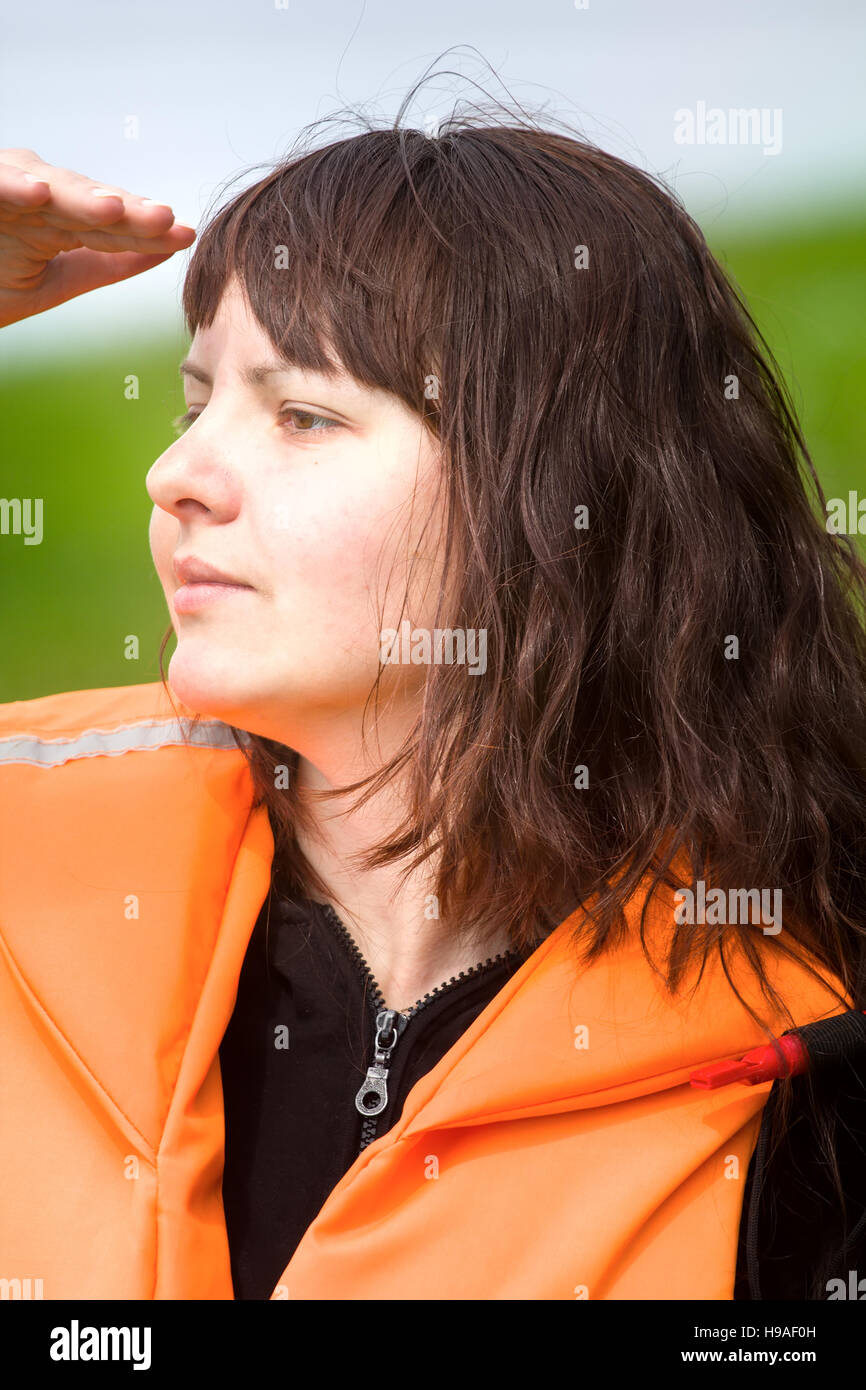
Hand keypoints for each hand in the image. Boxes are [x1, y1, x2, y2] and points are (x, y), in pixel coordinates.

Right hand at [0, 148, 196, 327]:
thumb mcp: (52, 281)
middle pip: (88, 202)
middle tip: (164, 219)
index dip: (148, 230)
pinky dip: (14, 186)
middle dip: (128, 210)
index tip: (187, 237)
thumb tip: (163, 253)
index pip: (112, 224)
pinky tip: (39, 194)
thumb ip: (106, 265)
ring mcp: (5, 188)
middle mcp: (35, 196)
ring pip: (47, 186)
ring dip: (82, 195)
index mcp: (60, 219)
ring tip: (115, 208)